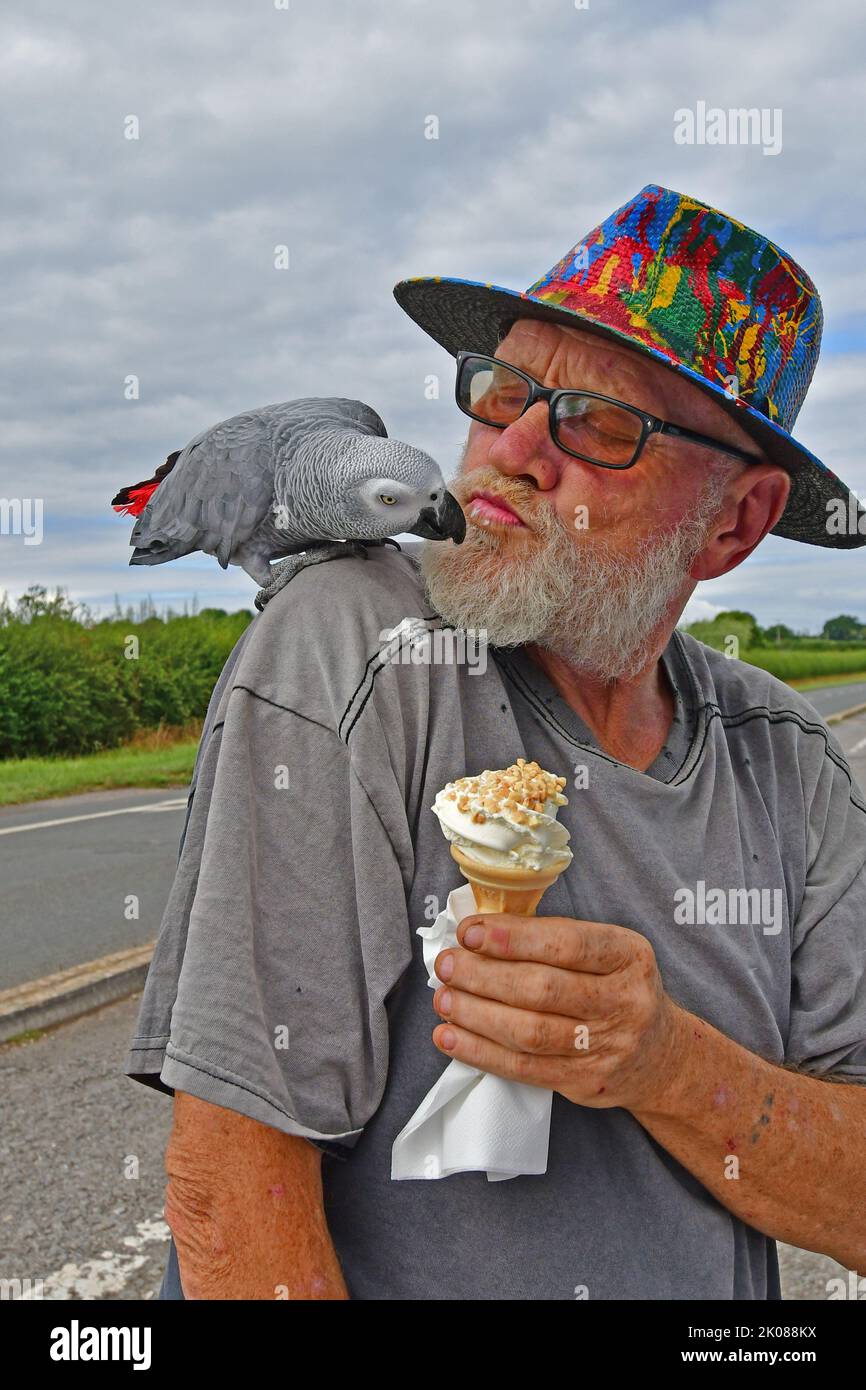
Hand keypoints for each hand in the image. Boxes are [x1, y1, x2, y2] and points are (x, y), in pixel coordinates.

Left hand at [431, 912, 686, 1111]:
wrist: (661, 1056)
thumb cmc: (618, 989)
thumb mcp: (607, 953)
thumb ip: (552, 940)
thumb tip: (478, 932)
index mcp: (628, 955)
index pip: (566, 942)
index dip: (512, 938)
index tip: (470, 932)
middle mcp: (624, 1000)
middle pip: (542, 989)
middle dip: (484, 975)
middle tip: (447, 965)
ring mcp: (608, 1046)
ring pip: (529, 1031)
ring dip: (476, 1014)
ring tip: (443, 998)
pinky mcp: (585, 1083)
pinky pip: (524, 1069)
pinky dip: (480, 1051)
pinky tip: (450, 1037)